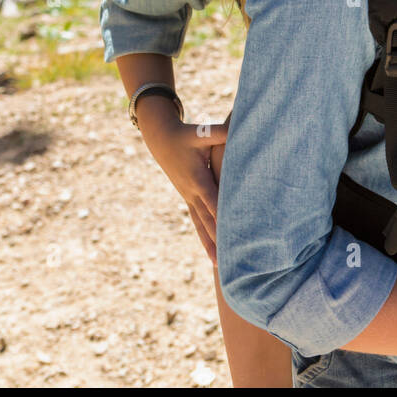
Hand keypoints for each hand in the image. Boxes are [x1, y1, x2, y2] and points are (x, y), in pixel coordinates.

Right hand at [141, 113, 229, 265]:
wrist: (160, 139)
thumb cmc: (185, 134)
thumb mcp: (201, 132)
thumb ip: (219, 133)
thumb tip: (235, 129)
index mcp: (197, 178)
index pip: (213, 201)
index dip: (223, 217)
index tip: (234, 234)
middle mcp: (192, 192)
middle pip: (208, 220)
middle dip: (219, 240)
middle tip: (231, 261)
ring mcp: (188, 197)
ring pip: (201, 225)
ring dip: (210, 244)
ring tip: (220, 267)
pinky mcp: (188, 198)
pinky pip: (197, 222)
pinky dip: (204, 237)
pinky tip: (212, 253)